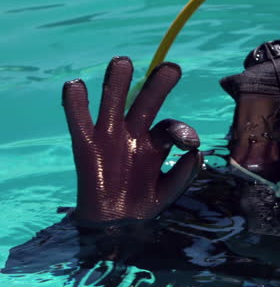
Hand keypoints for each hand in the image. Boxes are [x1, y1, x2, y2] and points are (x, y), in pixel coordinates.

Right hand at [62, 56, 200, 223]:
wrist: (113, 224)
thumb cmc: (143, 203)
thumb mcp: (168, 192)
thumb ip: (183, 175)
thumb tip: (196, 154)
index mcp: (157, 143)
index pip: (171, 128)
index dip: (182, 131)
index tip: (190, 143)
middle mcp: (135, 133)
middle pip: (147, 102)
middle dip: (158, 85)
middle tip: (171, 68)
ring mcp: (110, 136)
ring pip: (113, 102)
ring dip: (117, 82)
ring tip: (122, 62)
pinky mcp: (85, 145)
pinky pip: (79, 119)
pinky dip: (76, 102)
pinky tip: (76, 85)